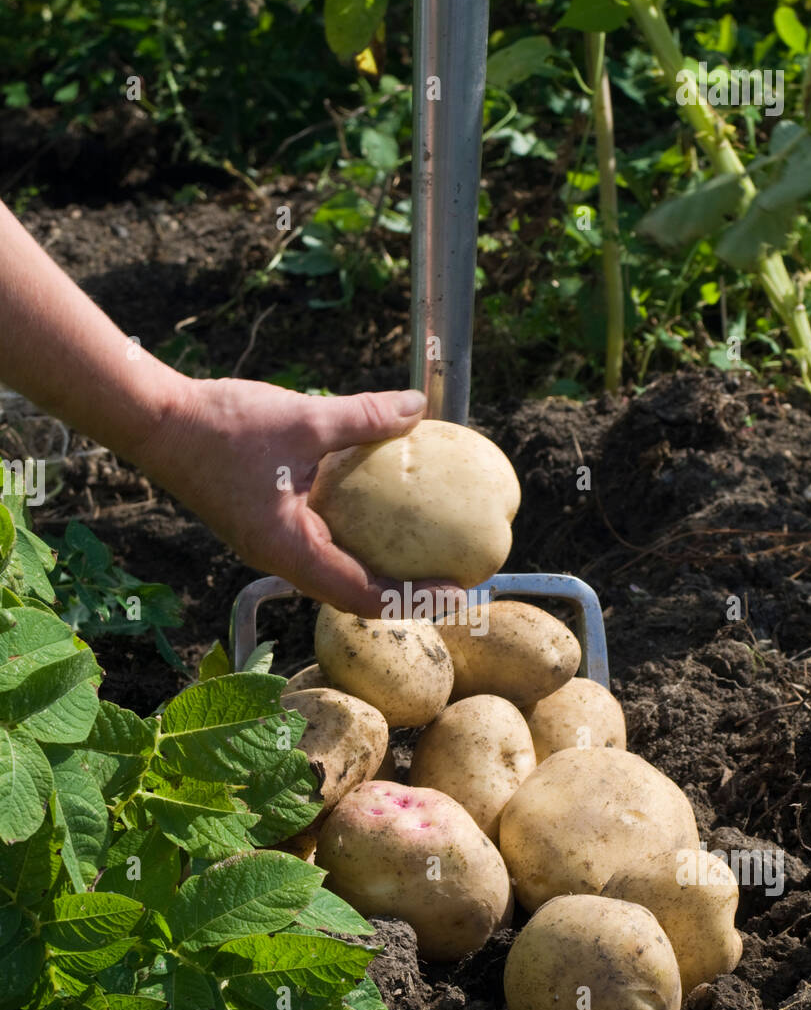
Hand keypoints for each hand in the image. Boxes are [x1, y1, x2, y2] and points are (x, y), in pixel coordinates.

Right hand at [146, 377, 461, 614]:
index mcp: (290, 550)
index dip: (413, 600)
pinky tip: (380, 513)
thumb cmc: (222, 426)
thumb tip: (418, 408)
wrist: (156, 421)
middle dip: (404, 594)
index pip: (362, 596)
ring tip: (424, 555)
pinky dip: (355, 540)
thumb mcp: (303, 419)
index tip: (455, 591)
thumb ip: (363, 417)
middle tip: (452, 580)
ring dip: (379, 571)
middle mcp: (281, 558)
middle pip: (353, 595)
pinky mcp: (266, 525)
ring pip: (335, 573)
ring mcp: (271, 544)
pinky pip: (319, 545)